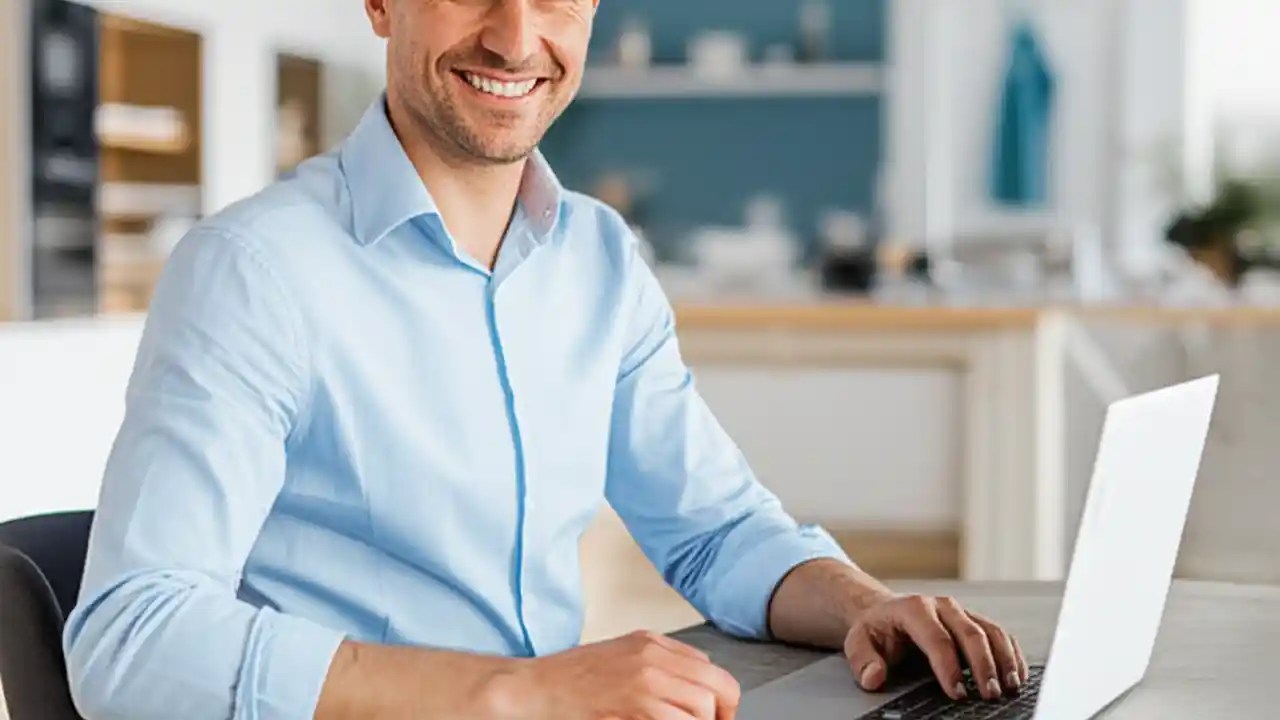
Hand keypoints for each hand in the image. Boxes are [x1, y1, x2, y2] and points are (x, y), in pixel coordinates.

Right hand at [507, 630, 740, 719]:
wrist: (533, 688)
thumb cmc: (567, 680)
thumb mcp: (618, 657)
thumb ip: (654, 666)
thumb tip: (689, 691)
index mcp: (651, 641)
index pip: (708, 667)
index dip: (718, 698)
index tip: (715, 718)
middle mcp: (653, 654)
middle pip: (718, 684)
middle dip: (723, 715)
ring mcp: (646, 677)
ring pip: (704, 706)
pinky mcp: (637, 702)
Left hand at [843, 595, 1028, 700]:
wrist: (885, 613)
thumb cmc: (876, 630)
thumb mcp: (859, 642)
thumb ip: (863, 660)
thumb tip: (873, 677)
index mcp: (914, 609)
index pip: (937, 638)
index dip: (949, 667)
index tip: (958, 693)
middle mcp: (942, 606)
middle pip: (970, 633)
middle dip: (983, 665)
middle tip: (989, 694)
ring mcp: (961, 612)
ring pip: (991, 631)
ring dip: (1004, 660)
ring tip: (1009, 687)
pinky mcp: (974, 620)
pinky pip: (1000, 634)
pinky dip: (1012, 654)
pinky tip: (1017, 675)